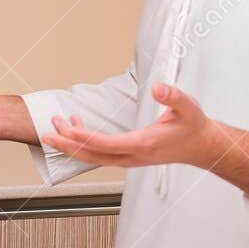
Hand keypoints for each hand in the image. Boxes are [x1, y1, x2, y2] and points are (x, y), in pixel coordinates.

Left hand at [44, 83, 248, 194]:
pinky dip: (84, 142)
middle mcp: (133, 156)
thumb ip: (173, 97)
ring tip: (55, 128)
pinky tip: (76, 125)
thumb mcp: (188, 107)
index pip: (107, 144)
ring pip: (94, 156)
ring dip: (73, 144)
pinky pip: (101, 153)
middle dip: (69, 145)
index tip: (68, 128)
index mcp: (144, 144)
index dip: (85, 137)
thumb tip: (158, 88)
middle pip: (93, 155)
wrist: (201, 147)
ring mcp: (129, 159)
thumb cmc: (193, 127)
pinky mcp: (128, 156)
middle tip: (47, 134)